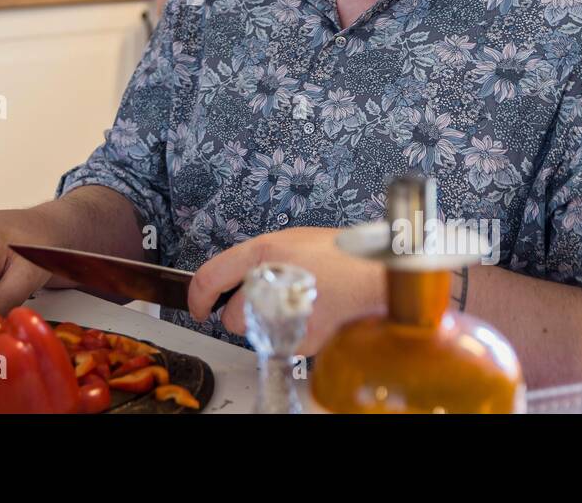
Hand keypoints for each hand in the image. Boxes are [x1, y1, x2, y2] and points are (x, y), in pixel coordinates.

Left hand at [187, 228, 384, 354]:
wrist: (383, 274)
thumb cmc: (347, 255)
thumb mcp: (298, 240)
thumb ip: (266, 257)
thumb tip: (243, 273)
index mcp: (266, 251)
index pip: (210, 276)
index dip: (198, 296)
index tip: (199, 306)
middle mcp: (273, 281)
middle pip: (232, 315)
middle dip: (243, 314)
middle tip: (266, 302)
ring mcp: (287, 312)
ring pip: (256, 332)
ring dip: (268, 326)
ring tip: (296, 306)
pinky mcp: (305, 337)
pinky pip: (284, 343)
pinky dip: (293, 335)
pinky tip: (312, 316)